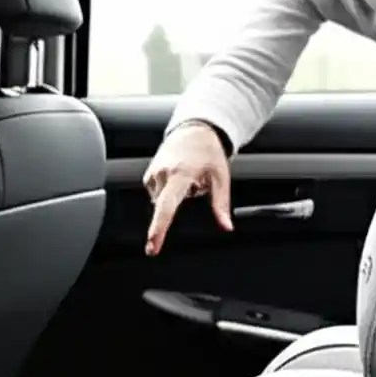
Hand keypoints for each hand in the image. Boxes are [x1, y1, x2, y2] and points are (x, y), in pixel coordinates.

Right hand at [142, 121, 233, 255]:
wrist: (194, 130)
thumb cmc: (209, 152)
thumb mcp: (220, 177)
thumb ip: (221, 204)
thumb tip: (227, 226)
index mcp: (179, 175)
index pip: (166, 208)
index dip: (158, 229)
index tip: (152, 245)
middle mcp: (162, 174)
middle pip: (165, 207)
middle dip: (177, 206)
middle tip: (196, 183)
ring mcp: (153, 173)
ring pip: (162, 201)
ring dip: (176, 197)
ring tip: (190, 179)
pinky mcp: (148, 173)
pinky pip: (158, 193)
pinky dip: (170, 191)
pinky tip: (181, 178)